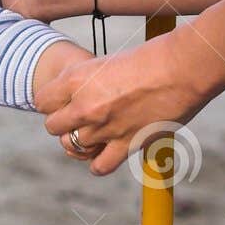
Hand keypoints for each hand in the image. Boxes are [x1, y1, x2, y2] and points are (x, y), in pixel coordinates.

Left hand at [36, 28, 219, 175]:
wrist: (183, 68)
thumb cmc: (152, 58)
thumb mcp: (109, 62)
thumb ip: (89, 81)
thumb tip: (79, 96)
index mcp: (76, 78)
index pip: (41, 101)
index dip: (52, 101)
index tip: (65, 100)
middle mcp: (85, 105)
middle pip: (52, 126)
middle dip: (63, 123)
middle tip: (80, 117)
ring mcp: (104, 128)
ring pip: (72, 147)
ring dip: (82, 142)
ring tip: (96, 133)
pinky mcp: (125, 145)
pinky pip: (99, 166)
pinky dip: (99, 163)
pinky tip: (106, 153)